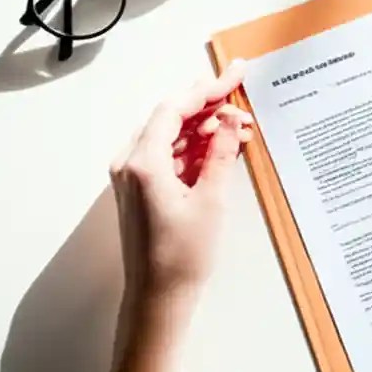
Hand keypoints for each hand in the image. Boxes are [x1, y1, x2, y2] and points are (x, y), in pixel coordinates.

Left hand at [110, 62, 254, 312]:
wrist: (158, 298)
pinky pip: (169, 154)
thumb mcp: (210, 200)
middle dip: (208, 105)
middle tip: (241, 94)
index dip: (207, 87)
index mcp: (142, 162)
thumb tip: (229, 119)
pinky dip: (195, 147)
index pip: (174, 108)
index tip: (235, 73)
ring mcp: (134, 176)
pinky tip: (222, 145)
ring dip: (204, 127)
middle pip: (170, 117)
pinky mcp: (142, 188)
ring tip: (241, 125)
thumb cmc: (180, 257)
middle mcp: (130, 163)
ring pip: (171, 135)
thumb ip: (220, 153)